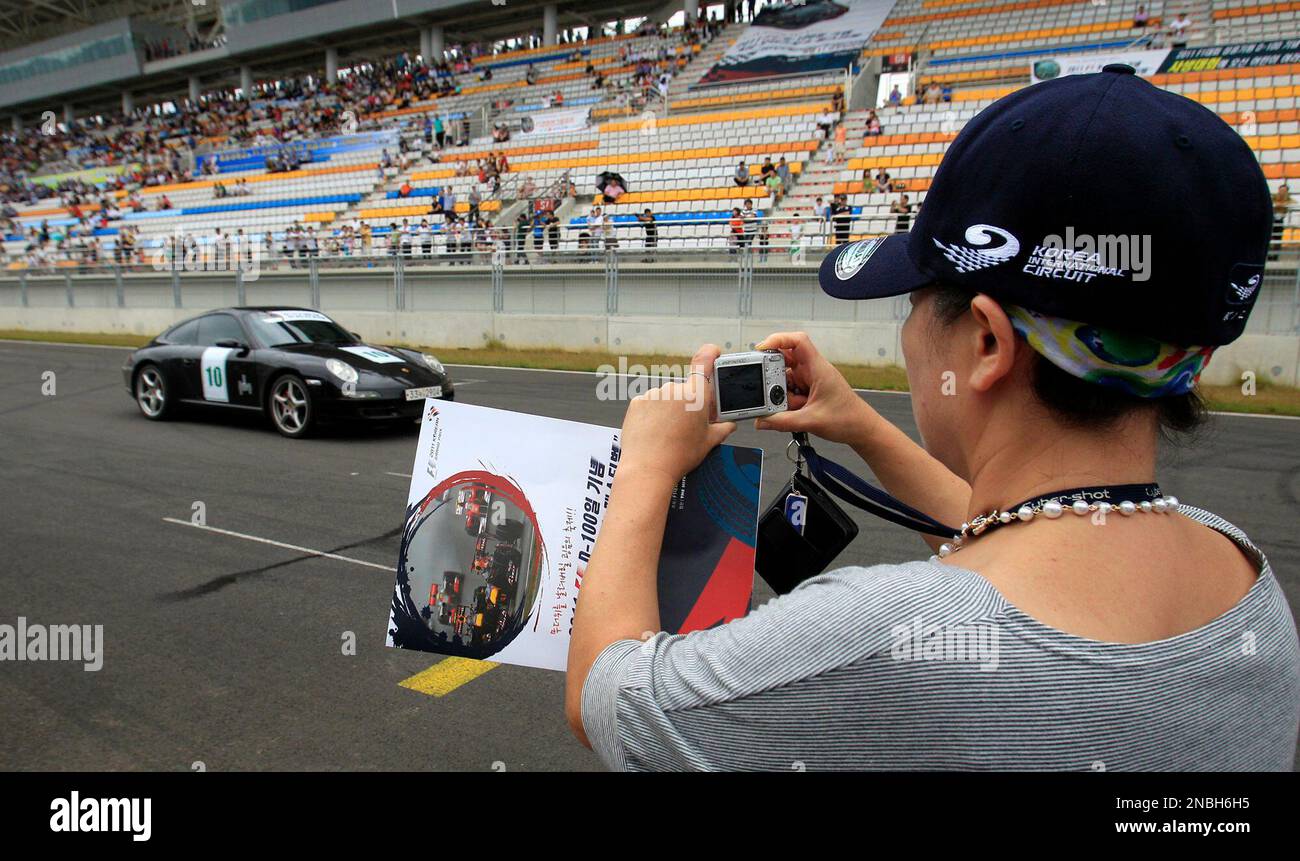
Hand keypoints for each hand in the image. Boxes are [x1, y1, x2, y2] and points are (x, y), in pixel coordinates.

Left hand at [617, 344, 736, 483]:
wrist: (648, 468)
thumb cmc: (679, 456)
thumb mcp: (708, 443)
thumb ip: (722, 429)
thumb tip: (729, 425)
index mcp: (696, 396)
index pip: (704, 362)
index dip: (711, 353)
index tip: (714, 351)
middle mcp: (674, 389)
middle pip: (685, 390)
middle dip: (688, 404)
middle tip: (686, 425)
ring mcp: (654, 395)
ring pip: (666, 398)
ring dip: (668, 410)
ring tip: (667, 433)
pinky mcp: (637, 403)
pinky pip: (649, 404)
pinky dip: (652, 414)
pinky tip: (653, 431)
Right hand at [753, 331, 879, 445]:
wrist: (862, 429)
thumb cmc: (848, 419)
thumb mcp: (811, 421)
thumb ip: (783, 422)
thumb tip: (761, 421)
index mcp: (818, 369)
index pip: (798, 341)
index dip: (778, 339)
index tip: (761, 349)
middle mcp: (813, 370)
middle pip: (785, 360)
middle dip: (774, 376)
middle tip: (772, 392)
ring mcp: (810, 380)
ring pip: (785, 378)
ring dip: (782, 393)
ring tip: (794, 408)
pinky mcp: (808, 390)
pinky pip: (789, 390)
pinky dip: (787, 401)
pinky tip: (796, 411)